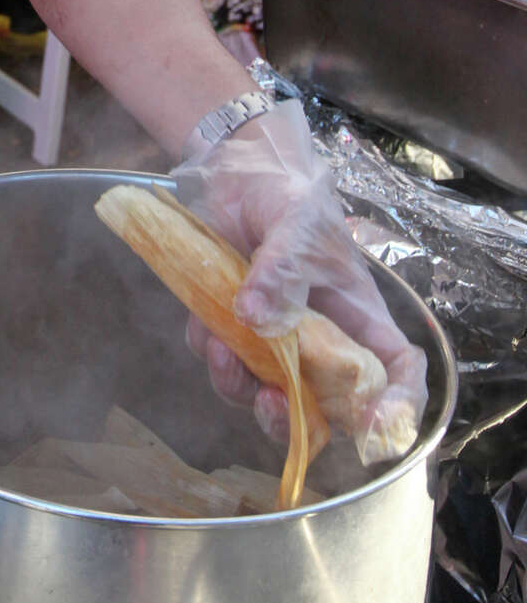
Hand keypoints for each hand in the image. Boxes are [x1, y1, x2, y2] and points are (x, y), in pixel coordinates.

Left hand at [172, 99, 426, 463]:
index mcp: (358, 316)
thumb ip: (281, 271)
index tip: (376, 429)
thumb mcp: (296, 226)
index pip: (396, 370)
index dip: (397, 406)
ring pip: (265, 392)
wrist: (238, 173)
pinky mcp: (235, 327)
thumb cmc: (290, 196)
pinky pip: (223, 360)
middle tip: (270, 404)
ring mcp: (277, 336)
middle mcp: (322, 337)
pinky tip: (205, 326)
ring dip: (240, 385)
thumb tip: (256, 318)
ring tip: (220, 349)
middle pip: (324, 405)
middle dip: (295, 420)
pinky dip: (211, 352)